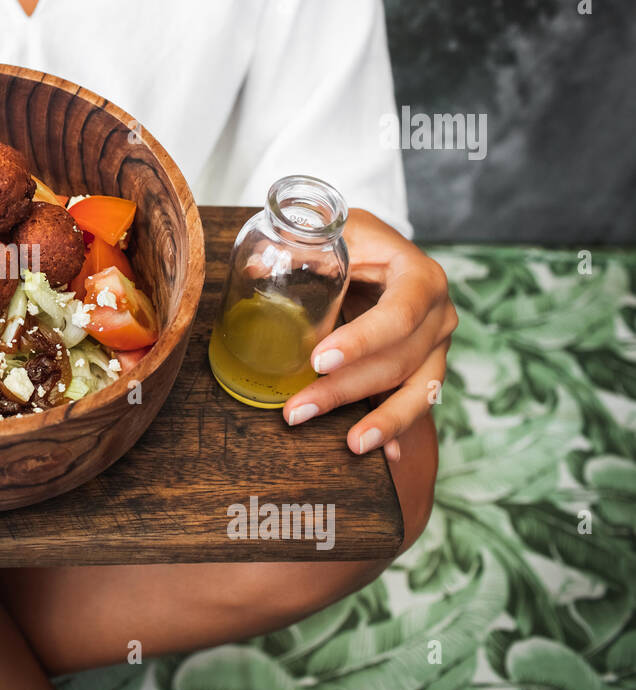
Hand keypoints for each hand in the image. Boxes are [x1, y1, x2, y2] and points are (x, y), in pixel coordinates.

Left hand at [282, 209, 456, 461]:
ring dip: (380, 420)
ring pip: (415, 391)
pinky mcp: (428, 370)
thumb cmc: (361, 244)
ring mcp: (438, 348)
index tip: (319, 360)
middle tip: (297, 410)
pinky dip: (402, 430)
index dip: (362, 340)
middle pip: (398, 360)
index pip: (398, 314)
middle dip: (345, 389)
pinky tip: (387, 456)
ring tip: (351, 445)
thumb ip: (304, 247)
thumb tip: (250, 267)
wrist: (388, 258)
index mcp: (421, 278)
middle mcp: (439, 316)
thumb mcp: (340, 233)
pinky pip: (419, 405)